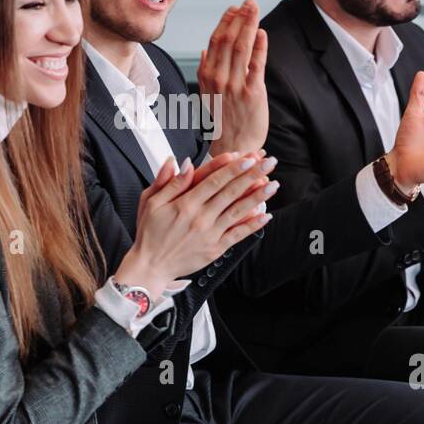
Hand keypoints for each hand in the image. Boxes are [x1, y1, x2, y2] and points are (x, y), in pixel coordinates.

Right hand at [116, 153, 273, 296]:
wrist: (150, 266)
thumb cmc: (150, 233)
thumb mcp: (150, 202)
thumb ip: (168, 182)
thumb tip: (179, 162)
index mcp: (185, 204)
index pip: (214, 181)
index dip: (232, 168)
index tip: (247, 157)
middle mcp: (200, 217)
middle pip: (230, 192)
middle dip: (251, 175)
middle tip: (268, 163)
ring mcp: (210, 234)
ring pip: (238, 211)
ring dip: (257, 197)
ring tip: (273, 185)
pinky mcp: (215, 248)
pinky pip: (237, 234)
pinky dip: (252, 225)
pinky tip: (265, 215)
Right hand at [197, 0, 268, 155]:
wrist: (233, 147)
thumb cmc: (223, 121)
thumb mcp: (207, 95)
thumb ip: (206, 71)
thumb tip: (205, 51)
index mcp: (206, 76)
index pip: (215, 41)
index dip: (225, 21)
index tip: (234, 8)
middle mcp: (218, 79)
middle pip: (228, 40)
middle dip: (240, 17)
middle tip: (249, 2)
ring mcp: (235, 86)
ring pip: (242, 48)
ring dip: (249, 25)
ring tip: (256, 10)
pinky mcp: (252, 94)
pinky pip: (257, 65)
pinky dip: (260, 46)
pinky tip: (263, 33)